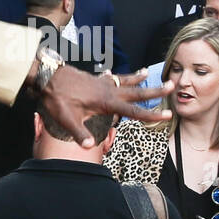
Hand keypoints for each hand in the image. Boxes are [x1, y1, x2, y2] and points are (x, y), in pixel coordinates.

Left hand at [39, 66, 171, 147]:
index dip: (151, 115)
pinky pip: (108, 77)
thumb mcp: (66, 119)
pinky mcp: (92, 79)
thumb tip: (90, 146)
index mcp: (106, 102)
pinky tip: (112, 73)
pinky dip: (114, 76)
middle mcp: (107, 91)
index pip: (133, 111)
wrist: (47, 77)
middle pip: (136, 92)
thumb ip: (79, 132)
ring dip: (137, 78)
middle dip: (154, 91)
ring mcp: (101, 83)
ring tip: (148, 72)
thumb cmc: (56, 98)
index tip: (168, 115)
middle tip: (172, 85)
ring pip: (124, 80)